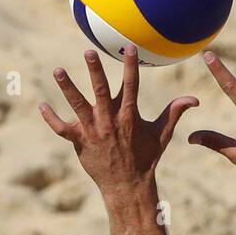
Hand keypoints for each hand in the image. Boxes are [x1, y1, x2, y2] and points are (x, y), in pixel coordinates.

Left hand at [38, 47, 197, 194]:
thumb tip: (194, 100)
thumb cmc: (146, 158)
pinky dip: (51, 118)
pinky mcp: (80, 142)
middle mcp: (110, 122)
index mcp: (129, 117)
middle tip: (89, 52)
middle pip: (101, 92)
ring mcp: (93, 132)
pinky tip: (41, 105)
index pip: (131, 87)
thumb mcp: (162, 135)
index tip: (129, 47)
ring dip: (68, 88)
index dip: (130, 67)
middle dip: (95, 72)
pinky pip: (62, 129)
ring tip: (58, 70)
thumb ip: (174, 113)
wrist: (128, 186)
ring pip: (78, 106)